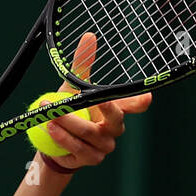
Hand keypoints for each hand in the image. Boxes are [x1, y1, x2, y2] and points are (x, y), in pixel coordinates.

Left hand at [40, 32, 151, 172]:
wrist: (53, 144)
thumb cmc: (70, 110)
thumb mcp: (73, 87)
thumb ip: (82, 65)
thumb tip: (89, 35)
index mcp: (116, 110)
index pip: (135, 105)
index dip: (140, 102)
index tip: (147, 96)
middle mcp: (115, 129)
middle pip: (113, 119)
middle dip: (94, 109)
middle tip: (74, 99)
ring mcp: (105, 146)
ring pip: (89, 134)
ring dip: (67, 122)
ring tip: (49, 112)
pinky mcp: (92, 159)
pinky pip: (78, 148)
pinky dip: (62, 137)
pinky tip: (50, 127)